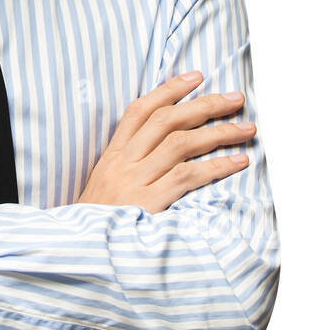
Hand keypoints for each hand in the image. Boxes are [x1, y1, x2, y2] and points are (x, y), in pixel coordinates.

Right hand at [80, 71, 253, 213]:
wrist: (83, 253)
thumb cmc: (98, 223)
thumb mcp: (104, 186)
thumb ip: (129, 165)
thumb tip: (166, 147)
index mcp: (112, 155)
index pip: (139, 110)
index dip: (169, 90)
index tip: (196, 76)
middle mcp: (123, 163)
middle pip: (166, 121)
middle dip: (205, 105)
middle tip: (236, 98)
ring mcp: (135, 182)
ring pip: (181, 144)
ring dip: (218, 132)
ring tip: (246, 129)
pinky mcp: (149, 204)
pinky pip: (187, 177)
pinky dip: (216, 166)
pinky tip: (238, 162)